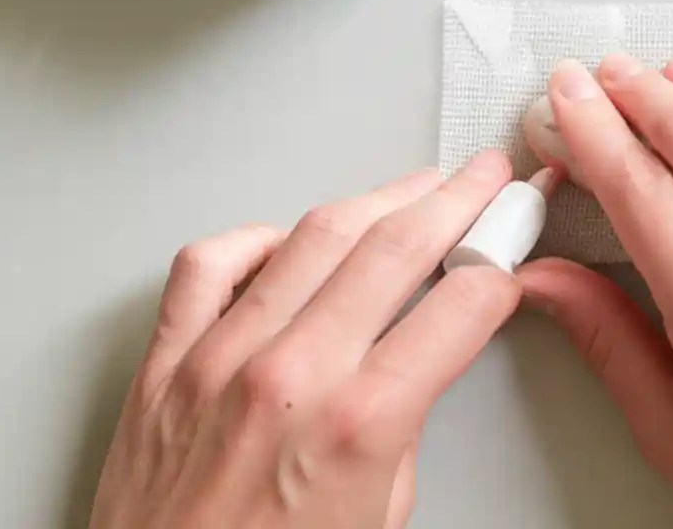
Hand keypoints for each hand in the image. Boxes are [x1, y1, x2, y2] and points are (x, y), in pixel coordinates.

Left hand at [92, 152, 517, 528]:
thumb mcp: (381, 517)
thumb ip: (400, 423)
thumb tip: (414, 357)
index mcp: (357, 426)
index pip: (459, 305)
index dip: (498, 270)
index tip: (509, 254)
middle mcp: (287, 378)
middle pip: (396, 246)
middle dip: (456, 199)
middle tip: (483, 178)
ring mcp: (216, 361)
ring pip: (311, 235)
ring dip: (377, 198)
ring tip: (411, 188)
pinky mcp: (164, 365)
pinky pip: (208, 264)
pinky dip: (257, 236)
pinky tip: (290, 237)